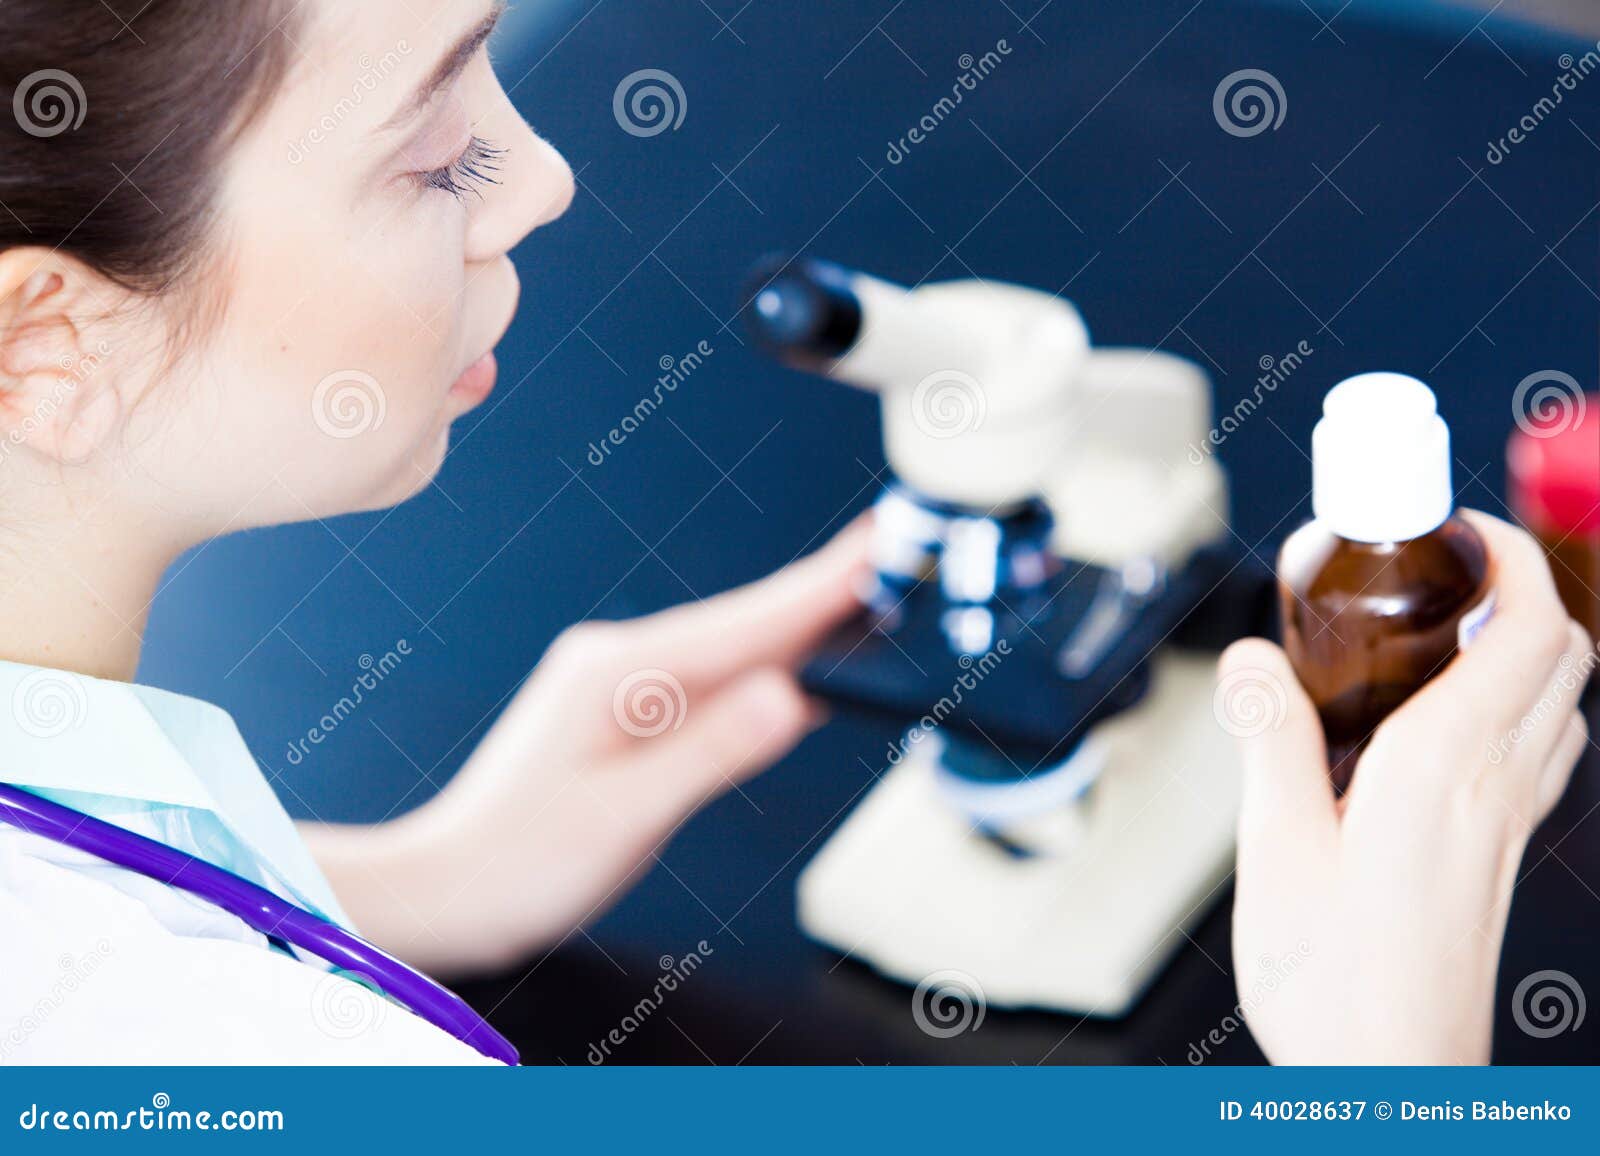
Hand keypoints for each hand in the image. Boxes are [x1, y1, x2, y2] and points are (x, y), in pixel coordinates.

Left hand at [306, 519, 871, 975]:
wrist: (447, 888)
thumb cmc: (519, 862)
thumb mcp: (621, 818)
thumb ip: (708, 754)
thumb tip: (793, 698)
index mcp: (620, 673)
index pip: (746, 626)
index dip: (822, 590)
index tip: (881, 550)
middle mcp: (623, 661)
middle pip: (747, 624)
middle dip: (826, 593)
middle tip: (899, 557)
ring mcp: (625, 683)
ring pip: (734, 650)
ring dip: (802, 627)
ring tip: (872, 599)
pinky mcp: (629, 711)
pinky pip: (715, 681)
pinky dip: (768, 669)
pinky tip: (804, 668)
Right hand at [1221, 510, 1592, 1063]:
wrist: (1389, 1077)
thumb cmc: (1338, 980)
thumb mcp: (1274, 847)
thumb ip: (1269, 739)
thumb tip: (1253, 658)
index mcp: (1445, 765)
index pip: (1530, 631)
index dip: (1512, 561)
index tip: (1457, 531)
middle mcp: (1496, 786)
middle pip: (1565, 655)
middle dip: (1523, 590)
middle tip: (1442, 574)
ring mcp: (1508, 825)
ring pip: (1563, 705)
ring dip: (1528, 647)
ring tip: (1444, 636)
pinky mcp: (1498, 858)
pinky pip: (1541, 755)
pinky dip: (1521, 706)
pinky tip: (1450, 726)